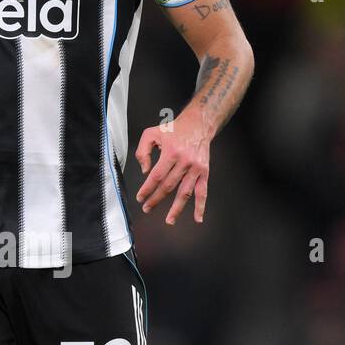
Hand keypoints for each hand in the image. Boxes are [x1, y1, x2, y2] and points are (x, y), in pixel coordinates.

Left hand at [134, 108, 209, 224]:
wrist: (198, 124)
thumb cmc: (173, 130)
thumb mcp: (151, 133)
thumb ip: (143, 151)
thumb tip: (145, 171)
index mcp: (171, 152)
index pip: (157, 176)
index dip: (147, 189)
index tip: (140, 197)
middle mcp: (184, 161)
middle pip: (169, 186)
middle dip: (156, 199)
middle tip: (147, 208)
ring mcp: (196, 168)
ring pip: (185, 192)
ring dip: (176, 208)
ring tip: (169, 220)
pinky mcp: (204, 172)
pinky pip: (202, 192)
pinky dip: (200, 206)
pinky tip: (197, 218)